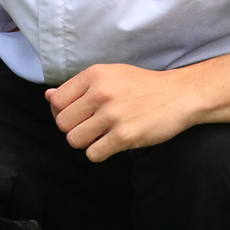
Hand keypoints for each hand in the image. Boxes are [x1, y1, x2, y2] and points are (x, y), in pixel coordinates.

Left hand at [46, 64, 202, 161]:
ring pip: (74, 140)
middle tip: (92, 127)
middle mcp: (100, 93)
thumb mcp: (111, 75)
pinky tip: (112, 143)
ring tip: (102, 135)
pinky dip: (100, 153)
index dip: (62, 112)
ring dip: (86, 142)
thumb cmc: (143, 86)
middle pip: (62, 123)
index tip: (77, 115)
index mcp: (95, 75)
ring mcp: (112, 115)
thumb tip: (48, 97)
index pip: (56, 101)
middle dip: (74, 129)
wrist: (180, 95)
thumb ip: (80, 86)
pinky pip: (94, 154)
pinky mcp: (124, 136)